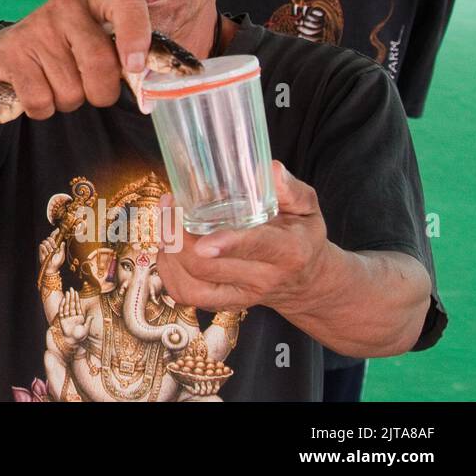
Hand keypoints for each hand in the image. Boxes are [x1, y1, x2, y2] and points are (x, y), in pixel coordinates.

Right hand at [0, 0, 152, 119]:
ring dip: (68, 101)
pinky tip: (35, 89)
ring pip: (71, 91)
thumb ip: (123, 57)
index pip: (127, 4)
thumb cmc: (61, 52)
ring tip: (54, 82)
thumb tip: (150, 91)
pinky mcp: (11, 54)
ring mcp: (35, 28)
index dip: (138, 37)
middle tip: (90, 89)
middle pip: (101, 63)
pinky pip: (42, 102)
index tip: (135, 67)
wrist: (0, 54)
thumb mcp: (93, 41)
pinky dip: (43, 109)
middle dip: (102, 92)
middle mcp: (65, 6)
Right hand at [58, 288, 87, 343]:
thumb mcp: (86, 329)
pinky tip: (64, 300)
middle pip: (72, 304)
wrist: (72, 341)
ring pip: (67, 306)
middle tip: (71, 288)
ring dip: (67, 299)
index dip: (77, 299)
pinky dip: (63, 305)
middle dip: (72, 296)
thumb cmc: (80, 336)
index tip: (76, 292)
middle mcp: (73, 316)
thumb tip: (92, 316)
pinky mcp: (62, 320)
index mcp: (79, 317)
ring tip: (68, 292)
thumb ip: (88, 322)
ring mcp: (67, 318)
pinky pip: (62, 311)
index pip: (78, 306)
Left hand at [157, 162, 332, 313]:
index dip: (227, 243)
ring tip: (168, 225)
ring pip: (191, 286)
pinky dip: (168, 271)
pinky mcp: (224, 305)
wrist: (306, 281)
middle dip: (178, 236)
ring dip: (169, 254)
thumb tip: (270, 170)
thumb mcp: (307, 207)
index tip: (202, 240)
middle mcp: (263, 278)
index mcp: (288, 251)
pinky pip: (185, 295)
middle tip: (171, 206)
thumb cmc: (301, 236)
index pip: (256, 248)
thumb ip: (289, 189)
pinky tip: (170, 248)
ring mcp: (241, 296)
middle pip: (208, 267)